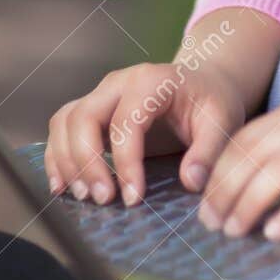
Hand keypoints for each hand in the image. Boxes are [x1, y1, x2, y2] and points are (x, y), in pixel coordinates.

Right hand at [45, 62, 245, 206]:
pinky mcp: (93, 109)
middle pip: (84, 116)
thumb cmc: (211, 101)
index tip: (134, 198)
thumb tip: (191, 181)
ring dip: (68, 160)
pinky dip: (57, 155)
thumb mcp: (222, 121)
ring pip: (66, 120)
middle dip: (87, 161)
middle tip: (103, 199)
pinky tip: (63, 186)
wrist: (203, 82)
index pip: (126, 121)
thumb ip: (208, 151)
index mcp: (151, 81)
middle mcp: (119, 82)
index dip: (126, 163)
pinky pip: (63, 127)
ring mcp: (102, 94)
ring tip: (85, 196)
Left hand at [197, 88, 279, 239]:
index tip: (205, 200)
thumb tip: (260, 173)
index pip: (248, 137)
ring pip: (279, 171)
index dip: (220, 170)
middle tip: (211, 223)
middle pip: (256, 154)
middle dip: (225, 191)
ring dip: (249, 203)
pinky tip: (276, 231)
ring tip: (234, 229)